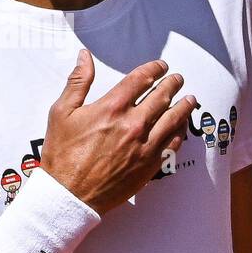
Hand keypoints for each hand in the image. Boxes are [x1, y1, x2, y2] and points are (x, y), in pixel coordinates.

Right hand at [40, 50, 193, 214]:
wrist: (69, 195)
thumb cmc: (62, 155)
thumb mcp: (61, 112)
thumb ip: (78, 82)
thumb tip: (85, 56)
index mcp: (112, 107)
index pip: (141, 79)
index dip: (154, 68)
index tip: (161, 66)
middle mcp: (133, 124)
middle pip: (162, 96)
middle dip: (173, 83)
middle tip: (178, 78)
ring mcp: (145, 146)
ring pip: (173, 119)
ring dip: (184, 105)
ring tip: (190, 99)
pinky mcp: (150, 165)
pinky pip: (173, 144)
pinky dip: (180, 131)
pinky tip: (182, 126)